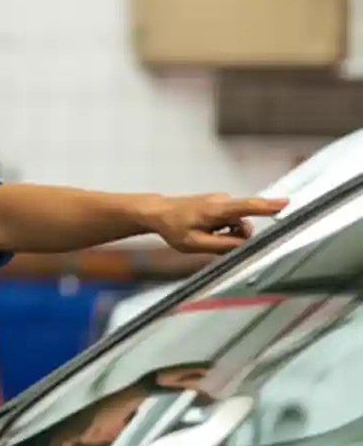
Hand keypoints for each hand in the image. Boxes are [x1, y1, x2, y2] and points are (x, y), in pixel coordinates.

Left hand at [148, 193, 287, 253]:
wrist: (158, 212)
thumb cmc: (174, 227)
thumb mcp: (195, 243)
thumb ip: (222, 245)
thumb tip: (246, 244)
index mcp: (217, 209)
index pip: (246, 206)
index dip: (267, 206)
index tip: (286, 203)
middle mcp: (222, 201)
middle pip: (244, 223)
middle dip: (236, 237)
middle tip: (213, 243)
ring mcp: (221, 200)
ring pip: (238, 223)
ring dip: (228, 234)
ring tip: (205, 237)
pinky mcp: (219, 203)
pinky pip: (231, 220)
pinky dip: (224, 229)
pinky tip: (207, 232)